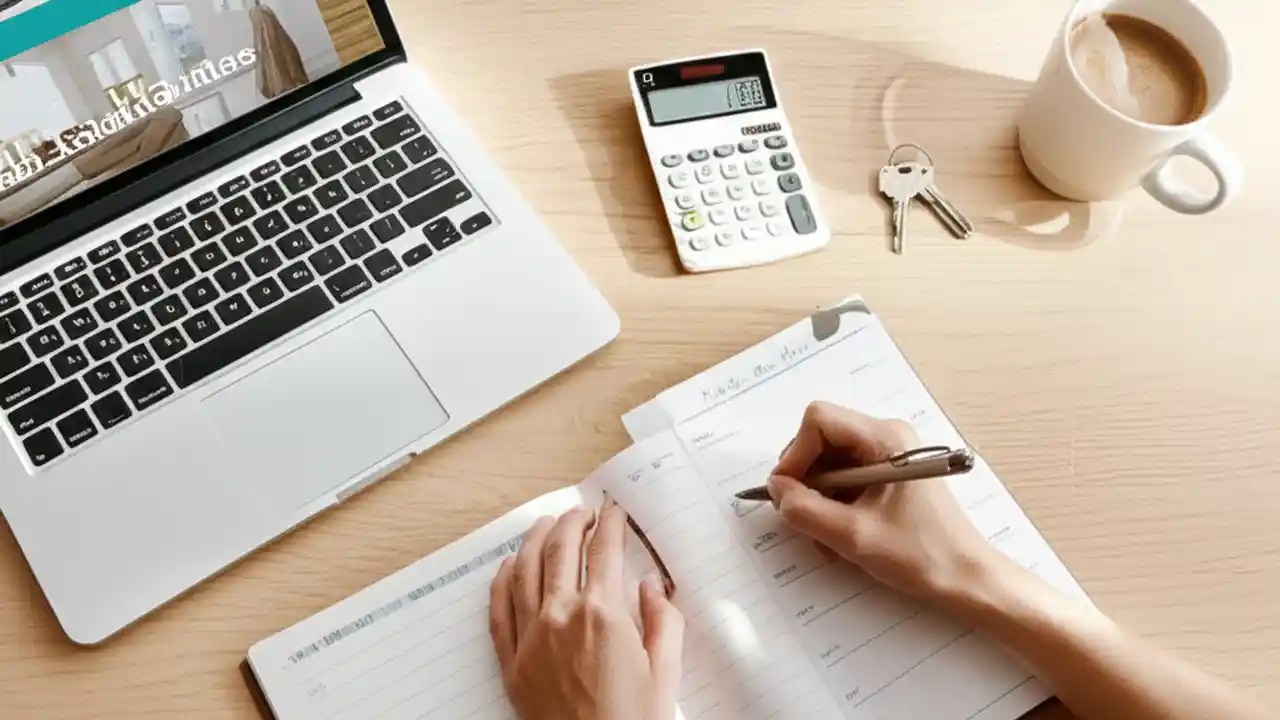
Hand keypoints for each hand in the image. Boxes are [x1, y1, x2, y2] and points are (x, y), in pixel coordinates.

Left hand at [489, 502, 683, 719]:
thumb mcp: (665, 673)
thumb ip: (663, 621)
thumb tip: (651, 587)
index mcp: (603, 615)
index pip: (604, 550)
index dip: (610, 524)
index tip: (614, 514)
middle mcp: (561, 617)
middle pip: (561, 549)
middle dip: (573, 522)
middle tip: (583, 513)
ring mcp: (531, 638)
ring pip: (524, 570)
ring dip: (535, 539)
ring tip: (546, 525)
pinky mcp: (512, 662)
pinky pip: (498, 608)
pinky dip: (501, 580)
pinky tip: (507, 568)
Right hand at [766, 402, 1003, 604]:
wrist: (965, 578)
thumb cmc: (920, 555)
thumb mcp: (852, 536)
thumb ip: (805, 509)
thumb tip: (776, 489)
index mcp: (886, 439)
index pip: (819, 420)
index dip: (795, 454)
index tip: (787, 492)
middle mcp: (887, 437)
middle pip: (821, 438)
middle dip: (805, 478)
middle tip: (802, 515)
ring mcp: (888, 455)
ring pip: (829, 460)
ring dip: (818, 496)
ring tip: (825, 534)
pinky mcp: (888, 475)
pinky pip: (845, 477)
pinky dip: (833, 503)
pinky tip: (841, 532)